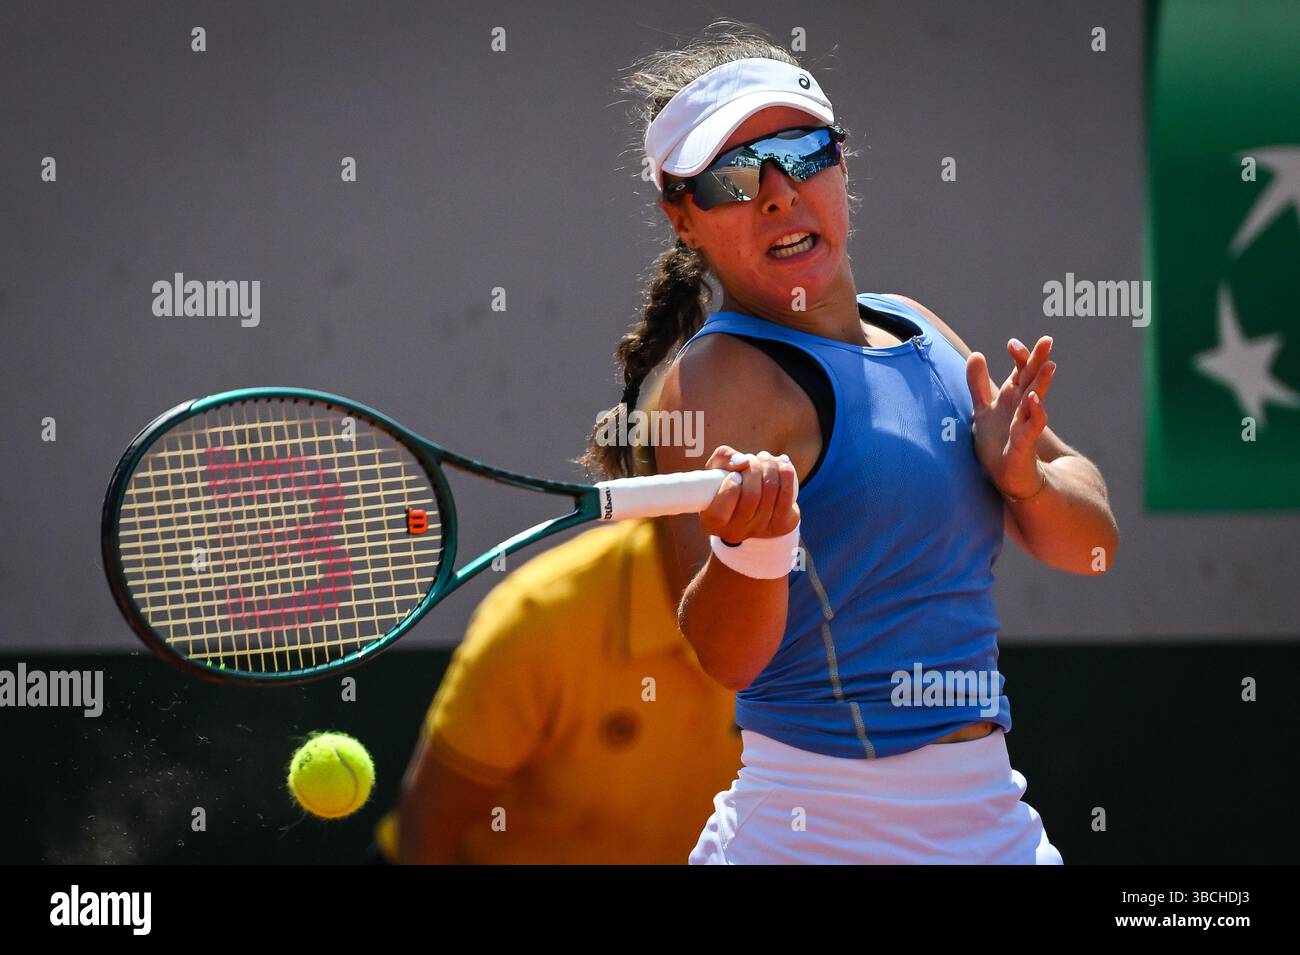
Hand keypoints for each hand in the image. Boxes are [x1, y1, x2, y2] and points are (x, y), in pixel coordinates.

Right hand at [700, 447, 799, 543]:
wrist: (752, 503)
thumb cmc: (727, 481)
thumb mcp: (717, 469)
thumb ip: (723, 458)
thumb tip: (743, 462)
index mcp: (712, 522)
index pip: (719, 513)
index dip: (730, 490)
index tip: (734, 474)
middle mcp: (735, 532)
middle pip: (751, 497)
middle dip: (754, 470)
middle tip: (751, 459)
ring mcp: (759, 530)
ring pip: (771, 492)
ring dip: (770, 467)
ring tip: (764, 458)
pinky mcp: (781, 525)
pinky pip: (788, 496)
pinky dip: (786, 474)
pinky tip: (782, 464)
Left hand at [965, 336, 1056, 498]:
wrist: (1010, 476)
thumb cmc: (999, 443)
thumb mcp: (983, 410)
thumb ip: (978, 384)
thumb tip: (976, 354)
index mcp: (1013, 398)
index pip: (1019, 372)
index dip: (1019, 357)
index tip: (1013, 343)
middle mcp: (1022, 408)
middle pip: (1031, 380)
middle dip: (1037, 361)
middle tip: (1047, 340)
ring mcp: (1026, 424)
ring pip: (1036, 399)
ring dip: (1041, 383)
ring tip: (1049, 366)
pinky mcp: (1025, 443)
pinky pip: (1033, 426)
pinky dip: (1035, 413)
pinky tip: (1035, 401)